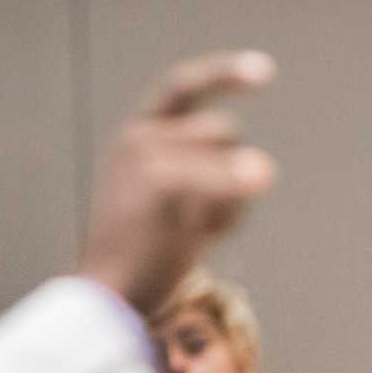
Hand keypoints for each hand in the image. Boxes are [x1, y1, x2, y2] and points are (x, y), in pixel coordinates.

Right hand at [77, 51, 277, 313]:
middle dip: (229, 171)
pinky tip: (202, 239)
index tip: (267, 72)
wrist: (104, 299)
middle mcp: (139, 137)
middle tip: (200, 223)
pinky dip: (231, 208)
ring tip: (194, 234)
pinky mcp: (164, 182)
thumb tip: (259, 169)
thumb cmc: (141, 259)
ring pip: (232, 155)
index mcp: (134, 137)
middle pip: (224, 130)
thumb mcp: (171, 209)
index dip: (224, 73)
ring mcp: (149, 156)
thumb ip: (203, 177)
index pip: (184, 87)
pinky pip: (226, 182)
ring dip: (231, 198)